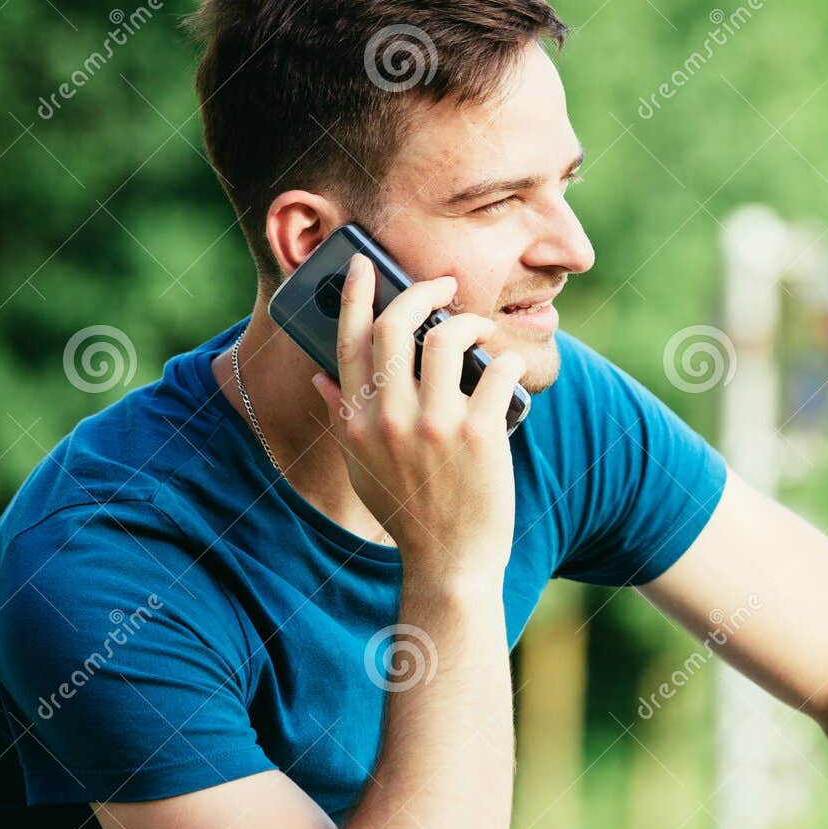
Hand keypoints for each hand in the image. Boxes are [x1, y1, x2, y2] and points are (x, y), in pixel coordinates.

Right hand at [311, 252, 525, 580]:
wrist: (450, 563)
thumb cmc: (408, 513)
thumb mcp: (361, 468)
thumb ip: (342, 419)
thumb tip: (322, 379)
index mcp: (357, 422)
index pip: (349, 341)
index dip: (354, 295)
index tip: (363, 265)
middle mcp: (390, 417)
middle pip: (397, 325)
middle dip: (423, 290)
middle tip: (445, 285)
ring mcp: (435, 425)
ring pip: (448, 338)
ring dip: (468, 322)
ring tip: (478, 328)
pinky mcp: (480, 433)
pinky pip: (495, 370)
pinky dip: (505, 361)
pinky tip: (506, 368)